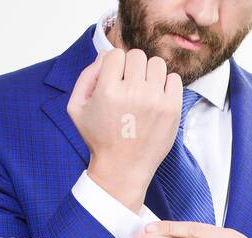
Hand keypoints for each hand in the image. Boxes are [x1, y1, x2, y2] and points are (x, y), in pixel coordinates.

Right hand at [68, 48, 181, 211]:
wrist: (122, 168)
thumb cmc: (99, 139)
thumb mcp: (77, 107)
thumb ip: (87, 76)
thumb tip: (106, 54)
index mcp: (108, 90)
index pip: (116, 54)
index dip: (114, 65)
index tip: (115, 80)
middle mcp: (133, 93)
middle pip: (137, 56)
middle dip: (131, 68)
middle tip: (129, 86)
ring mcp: (155, 101)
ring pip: (157, 64)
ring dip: (150, 73)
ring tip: (144, 90)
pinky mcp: (172, 109)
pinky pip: (175, 79)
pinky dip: (167, 84)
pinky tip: (157, 97)